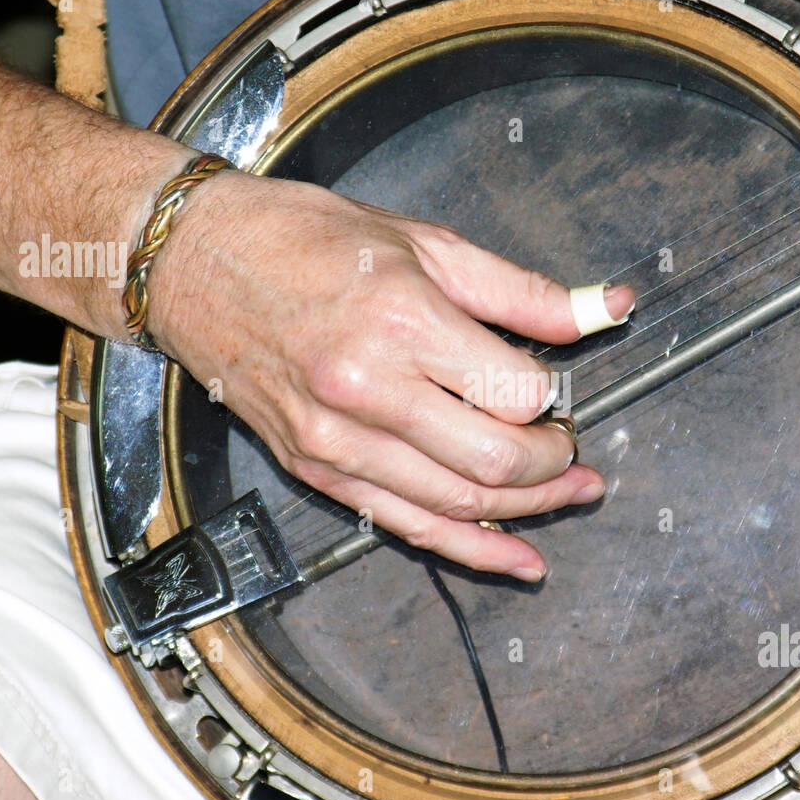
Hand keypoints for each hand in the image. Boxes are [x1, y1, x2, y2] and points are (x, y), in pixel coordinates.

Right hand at [147, 173, 633, 580]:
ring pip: (457, 504)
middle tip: (574, 450)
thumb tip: (605, 308)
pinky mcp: (316, 468)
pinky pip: (407, 526)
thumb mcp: (424, 243)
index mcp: (400, 320)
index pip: (515, 392)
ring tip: (570, 496)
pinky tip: (519, 557)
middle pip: (493, 461)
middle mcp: (367, 389)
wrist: (194, 264)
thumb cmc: (303, 242)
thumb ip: (521, 291)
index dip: (554, 400)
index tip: (558, 391)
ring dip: (527, 509)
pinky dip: (471, 549)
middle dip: (553, 465)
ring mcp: (336, 439)